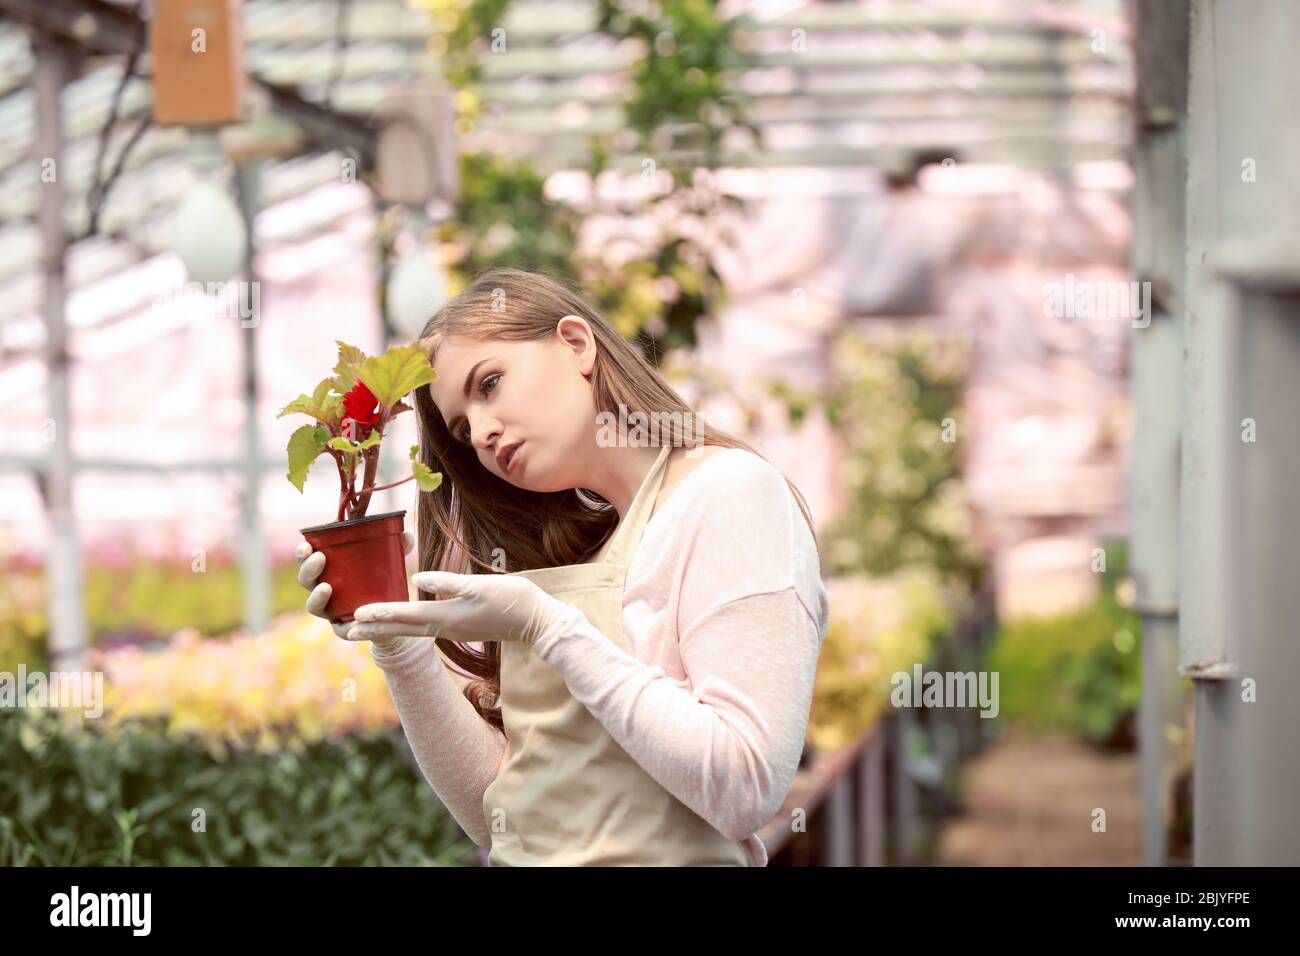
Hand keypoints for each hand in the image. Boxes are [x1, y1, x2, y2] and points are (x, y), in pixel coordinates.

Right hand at [295, 532, 415, 648]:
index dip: (302, 554)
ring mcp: (332, 612)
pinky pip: (339, 630)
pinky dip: (342, 625)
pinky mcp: (345, 631)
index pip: (308, 561)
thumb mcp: (390, 563)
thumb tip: (406, 535)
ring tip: (326, 587)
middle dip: (308, 569)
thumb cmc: (385, 582)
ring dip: (316, 596)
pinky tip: (348, 620)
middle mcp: (324, 592)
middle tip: (319, 557)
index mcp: (329, 571)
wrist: (395, 618)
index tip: (307, 544)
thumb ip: (397, 548)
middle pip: (306, 581)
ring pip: (313, 606)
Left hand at [347, 571, 579, 647]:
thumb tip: (416, 579)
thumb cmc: (513, 600)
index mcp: (448, 616)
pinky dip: (408, 626)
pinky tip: (407, 620)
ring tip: (366, 629)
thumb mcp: (480, 585)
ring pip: (414, 630)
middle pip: (403, 629)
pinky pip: (427, 628)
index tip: (355, 614)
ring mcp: (455, 630)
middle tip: (346, 631)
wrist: (538, 622)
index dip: (380, 614)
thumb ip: (448, 582)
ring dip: (389, 629)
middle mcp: (446, 627)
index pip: (406, 615)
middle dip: (375, 629)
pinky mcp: (463, 628)